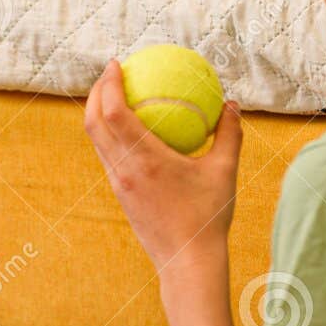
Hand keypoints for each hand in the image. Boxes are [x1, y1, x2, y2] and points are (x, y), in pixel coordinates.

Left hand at [83, 59, 242, 273]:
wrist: (187, 261)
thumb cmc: (208, 216)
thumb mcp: (224, 171)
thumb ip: (229, 134)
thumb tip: (232, 104)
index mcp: (145, 159)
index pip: (114, 112)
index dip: (108, 84)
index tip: (115, 64)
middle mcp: (124, 169)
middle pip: (93, 123)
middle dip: (94, 93)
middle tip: (109, 74)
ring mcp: (119, 183)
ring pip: (96, 141)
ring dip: (98, 114)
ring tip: (114, 96)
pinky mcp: (120, 194)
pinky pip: (108, 157)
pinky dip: (111, 136)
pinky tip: (130, 131)